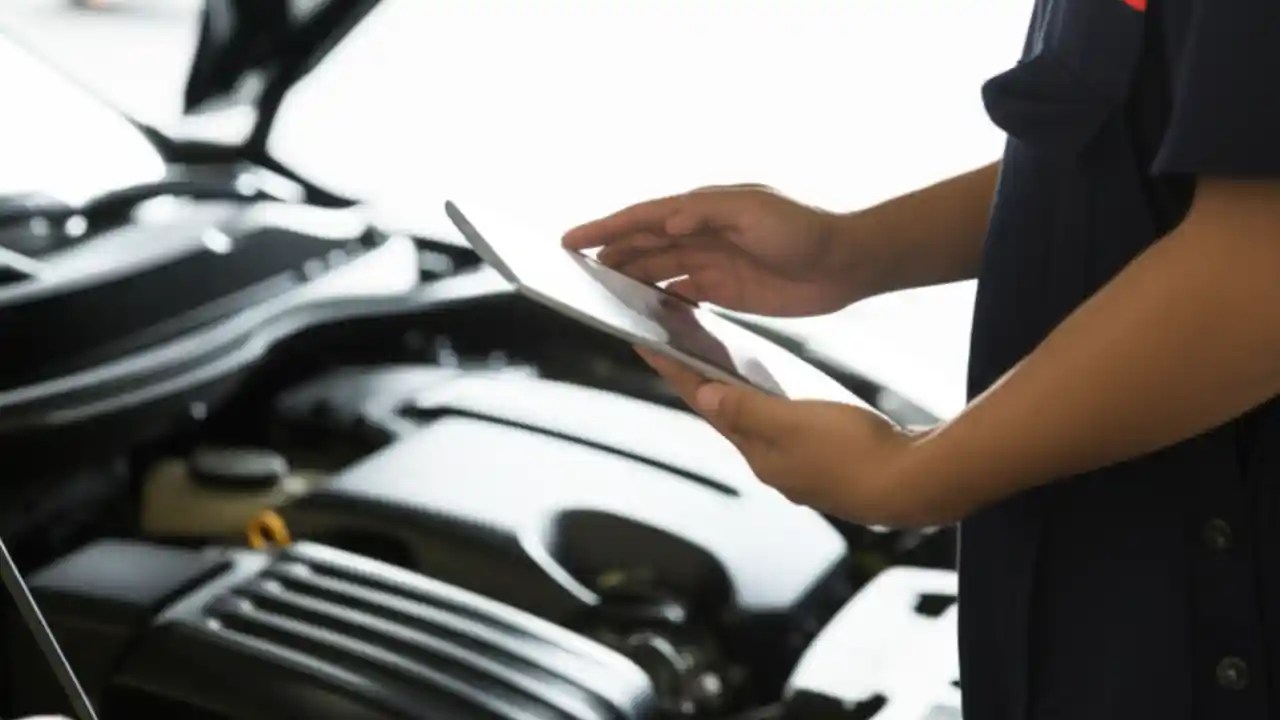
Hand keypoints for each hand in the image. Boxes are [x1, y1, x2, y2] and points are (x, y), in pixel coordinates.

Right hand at [563, 185, 865, 316]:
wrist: (846, 263)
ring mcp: (713, 261)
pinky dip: (660, 300)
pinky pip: (682, 293)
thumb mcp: (756, 212)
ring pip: (658, 268)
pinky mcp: (727, 289)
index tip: (572, 239)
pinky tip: (643, 311)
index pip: (644, 216)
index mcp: (704, 208)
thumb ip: (708, 213)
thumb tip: (667, 219)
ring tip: (599, 292)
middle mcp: (703, 232)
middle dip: (609, 253)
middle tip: (574, 271)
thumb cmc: (805, 231)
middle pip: (644, 243)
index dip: (606, 226)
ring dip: (630, 277)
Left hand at [634, 348, 947, 527]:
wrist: (915, 488)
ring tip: (726, 373)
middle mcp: (775, 467)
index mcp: (759, 454)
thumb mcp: (793, 423)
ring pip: (760, 429)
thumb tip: (705, 397)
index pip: (706, 406)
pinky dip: (776, 414)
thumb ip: (747, 409)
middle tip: (679, 353)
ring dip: (739, 402)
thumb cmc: (856, 454)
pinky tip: (787, 404)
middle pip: (728, 418)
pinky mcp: (832, 467)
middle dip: (703, 387)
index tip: (644, 346)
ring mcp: (804, 471)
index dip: (676, 374)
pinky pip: (790, 435)